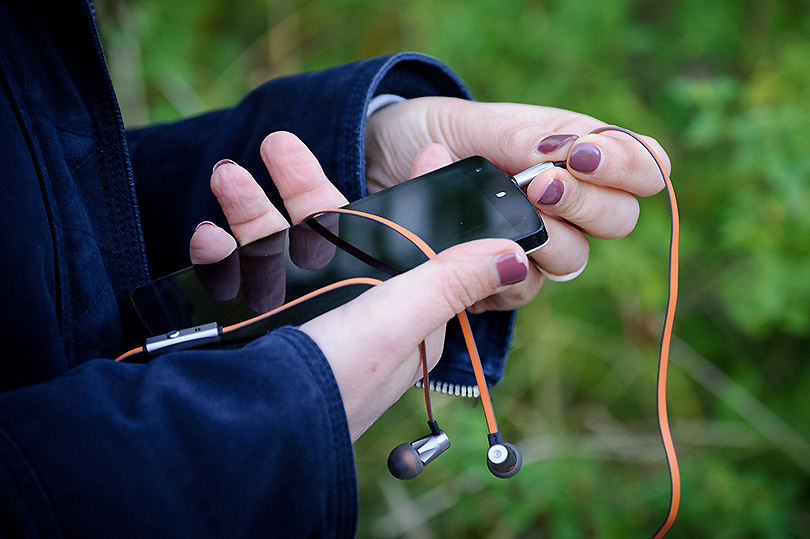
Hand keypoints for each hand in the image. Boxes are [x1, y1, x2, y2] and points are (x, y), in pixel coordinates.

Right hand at [189, 132, 530, 439]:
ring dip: (250, 210)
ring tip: (226, 176)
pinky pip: (240, 276)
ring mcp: (298, 316)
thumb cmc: (337, 378)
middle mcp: (350, 312)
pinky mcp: (255, 324)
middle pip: (333, 231)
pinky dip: (222, 256)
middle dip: (303, 186)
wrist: (247, 428)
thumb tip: (514, 256)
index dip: (420, 197)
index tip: (425, 149)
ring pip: (279, 245)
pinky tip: (208, 239)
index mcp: (398, 313)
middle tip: (280, 144)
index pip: (414, 244)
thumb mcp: (401, 321)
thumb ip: (451, 281)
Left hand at [365, 97, 669, 291]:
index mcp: (575, 153)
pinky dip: (505, 267)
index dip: (629, 167)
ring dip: (548, 237)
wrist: (379, 166)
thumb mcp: (475, 122)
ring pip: (576, 259)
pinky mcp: (502, 277)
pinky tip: (479, 245)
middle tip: (540, 184)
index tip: (583, 158)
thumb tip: (568, 157)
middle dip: (586, 203)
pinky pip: (524, 286)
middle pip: (620, 220)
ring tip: (510, 212)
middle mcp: (566, 202)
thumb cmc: (433, 133)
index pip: (644, 167)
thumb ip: (523, 138)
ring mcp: (539, 242)